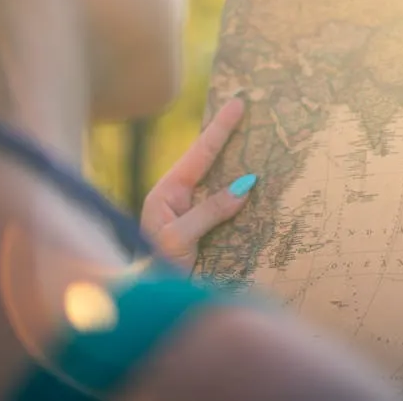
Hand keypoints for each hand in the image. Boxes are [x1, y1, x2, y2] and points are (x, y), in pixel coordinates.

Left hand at [141, 97, 254, 271]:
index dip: (220, 128)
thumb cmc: (154, 267)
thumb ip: (210, 211)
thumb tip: (245, 186)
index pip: (200, 153)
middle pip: (209, 160)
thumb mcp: (180, 238)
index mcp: (167, 191)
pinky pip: (225, 205)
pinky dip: (240, 194)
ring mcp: (190, 212)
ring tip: (257, 141)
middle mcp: (178, 197)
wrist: (145, 298)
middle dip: (228, 137)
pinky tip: (255, 188)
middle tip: (247, 109)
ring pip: (219, 181)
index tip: (238, 103)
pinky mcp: (202, 229)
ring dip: (238, 165)